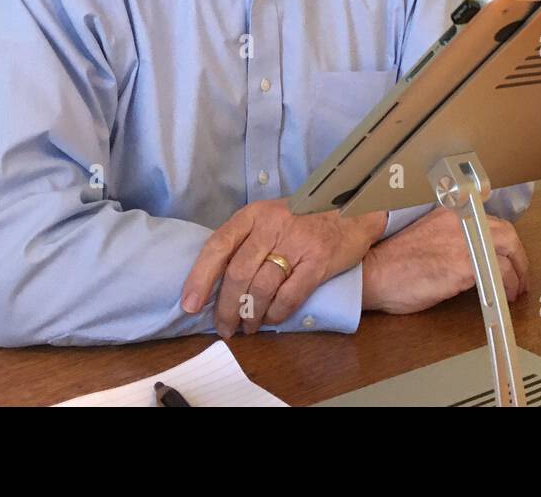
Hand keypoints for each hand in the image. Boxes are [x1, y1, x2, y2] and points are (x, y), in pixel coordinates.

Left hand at [182, 199, 385, 336]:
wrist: (351, 212)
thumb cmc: (302, 219)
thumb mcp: (268, 218)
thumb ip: (245, 241)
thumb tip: (213, 282)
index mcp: (253, 214)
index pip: (218, 245)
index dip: (200, 277)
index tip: (190, 304)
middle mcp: (272, 225)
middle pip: (238, 273)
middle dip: (226, 308)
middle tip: (224, 327)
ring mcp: (297, 242)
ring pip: (262, 288)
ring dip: (250, 315)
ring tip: (247, 327)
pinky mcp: (318, 261)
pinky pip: (289, 296)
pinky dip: (276, 314)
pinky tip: (271, 319)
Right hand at [361, 206, 528, 314]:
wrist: (373, 272)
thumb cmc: (392, 262)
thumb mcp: (425, 236)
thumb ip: (450, 238)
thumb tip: (470, 255)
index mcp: (449, 213)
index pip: (490, 222)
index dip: (504, 243)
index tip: (508, 258)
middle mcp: (460, 221)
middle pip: (507, 234)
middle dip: (519, 257)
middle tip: (520, 276)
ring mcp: (464, 242)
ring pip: (509, 252)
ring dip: (517, 273)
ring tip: (515, 290)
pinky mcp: (464, 265)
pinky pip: (499, 273)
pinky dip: (507, 285)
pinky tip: (504, 296)